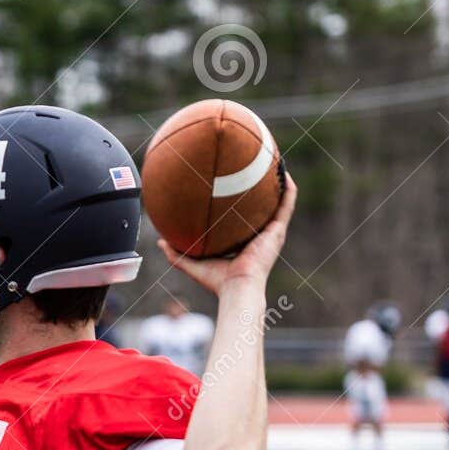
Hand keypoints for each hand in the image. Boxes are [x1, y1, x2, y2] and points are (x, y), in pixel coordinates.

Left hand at [160, 174, 297, 296]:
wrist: (235, 287)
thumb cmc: (217, 281)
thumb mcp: (192, 263)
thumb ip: (176, 253)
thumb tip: (160, 242)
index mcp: (243, 242)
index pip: (243, 219)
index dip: (240, 203)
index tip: (233, 185)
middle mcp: (260, 235)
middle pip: (262, 207)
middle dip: (260, 189)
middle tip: (253, 167)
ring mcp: (271, 232)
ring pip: (278, 202)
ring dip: (277, 183)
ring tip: (273, 162)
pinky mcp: (278, 231)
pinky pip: (286, 205)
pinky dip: (288, 189)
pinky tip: (284, 172)